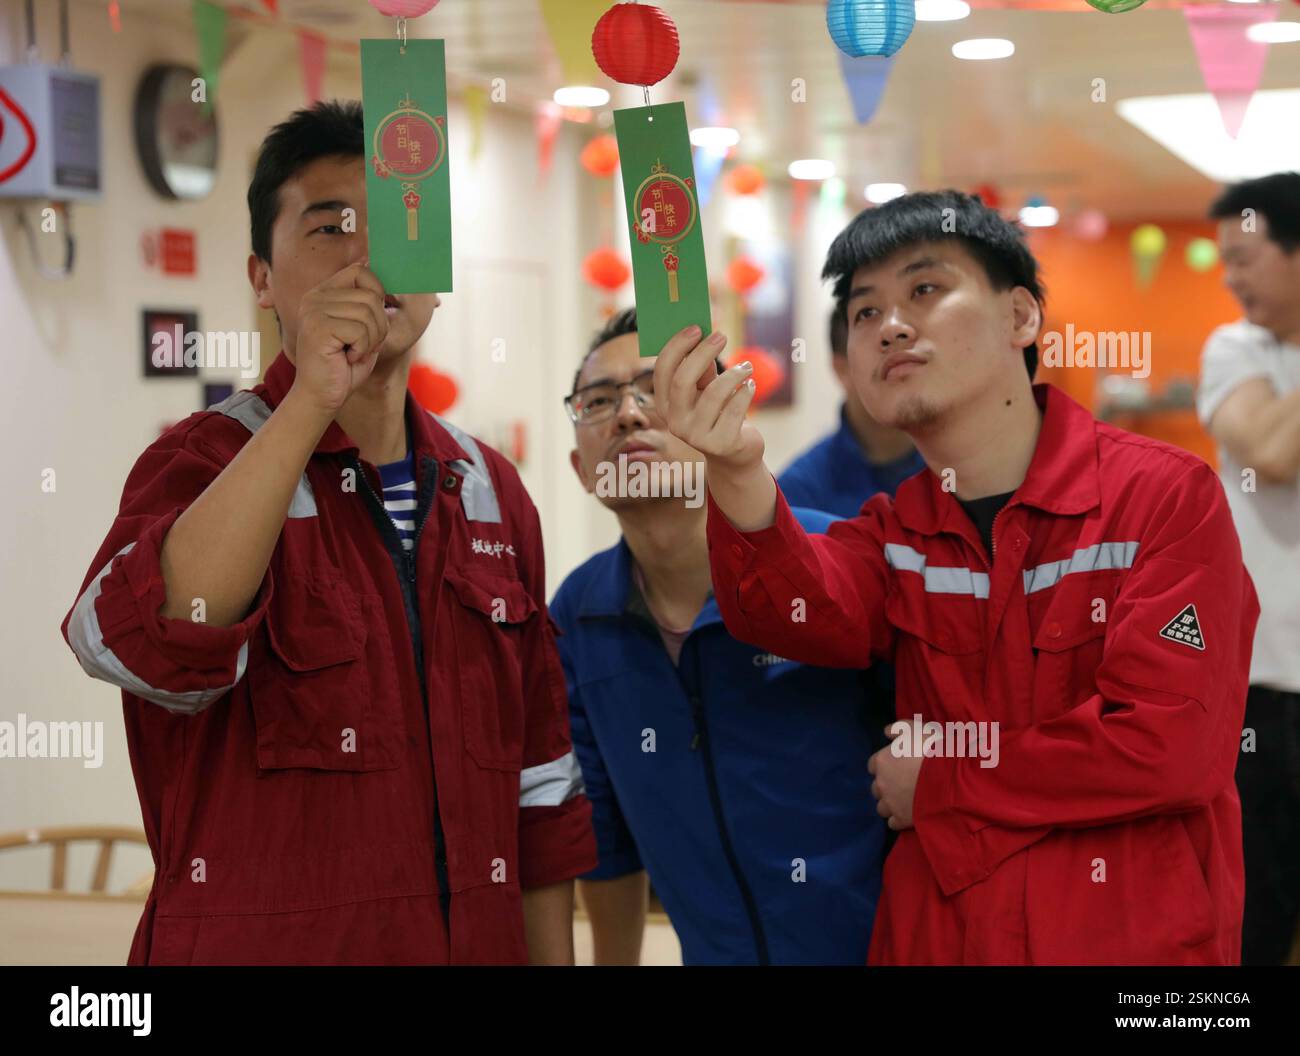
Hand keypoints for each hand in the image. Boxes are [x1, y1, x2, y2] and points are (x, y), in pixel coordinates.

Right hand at [290, 260, 390, 415]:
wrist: (320, 397)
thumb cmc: (344, 367)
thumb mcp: (363, 330)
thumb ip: (370, 304)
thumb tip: (382, 276)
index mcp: (324, 293)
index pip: (361, 271)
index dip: (378, 294)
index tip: (373, 321)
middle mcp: (315, 297)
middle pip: (371, 296)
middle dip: (379, 326)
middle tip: (363, 345)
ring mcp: (314, 310)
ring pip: (368, 313)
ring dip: (371, 340)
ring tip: (354, 352)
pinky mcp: (317, 327)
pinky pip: (360, 331)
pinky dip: (362, 349)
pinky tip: (347, 358)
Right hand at [652, 325, 765, 473]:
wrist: (734, 453)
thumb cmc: (717, 412)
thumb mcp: (705, 389)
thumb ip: (700, 368)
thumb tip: (704, 334)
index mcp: (665, 405)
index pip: (663, 371)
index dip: (677, 347)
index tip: (696, 328)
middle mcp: (675, 422)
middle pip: (682, 380)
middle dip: (703, 353)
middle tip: (721, 335)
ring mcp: (696, 437)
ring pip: (713, 394)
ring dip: (734, 373)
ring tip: (748, 367)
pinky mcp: (720, 444)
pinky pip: (735, 409)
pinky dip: (746, 392)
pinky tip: (750, 386)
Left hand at [868, 723, 923, 830]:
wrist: (950, 777)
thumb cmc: (932, 749)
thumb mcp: (915, 729)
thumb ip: (898, 728)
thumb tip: (886, 732)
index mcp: (882, 761)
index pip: (873, 765)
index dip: (884, 766)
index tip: (895, 766)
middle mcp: (881, 783)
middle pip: (876, 788)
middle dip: (886, 786)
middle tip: (902, 784)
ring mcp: (890, 803)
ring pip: (882, 807)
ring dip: (890, 804)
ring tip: (905, 801)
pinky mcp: (901, 819)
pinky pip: (892, 823)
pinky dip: (898, 819)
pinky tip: (909, 813)